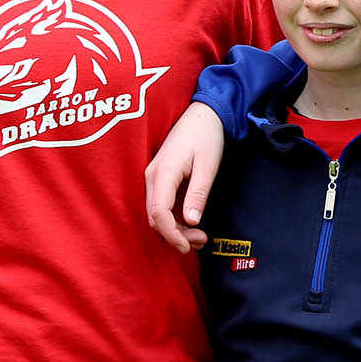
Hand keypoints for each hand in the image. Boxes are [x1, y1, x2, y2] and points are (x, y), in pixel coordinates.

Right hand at [144, 103, 225, 252]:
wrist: (202, 114)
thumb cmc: (206, 136)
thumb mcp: (207, 165)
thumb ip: (198, 193)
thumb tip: (191, 221)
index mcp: (163, 173)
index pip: (158, 213)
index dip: (171, 234)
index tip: (188, 246)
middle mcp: (152, 176)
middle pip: (155, 217)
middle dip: (176, 235)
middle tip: (201, 241)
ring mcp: (154, 178)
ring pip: (157, 213)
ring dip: (176, 229)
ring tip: (200, 236)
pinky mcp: (160, 179)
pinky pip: (162, 205)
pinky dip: (175, 219)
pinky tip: (192, 224)